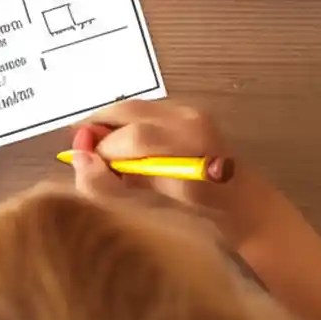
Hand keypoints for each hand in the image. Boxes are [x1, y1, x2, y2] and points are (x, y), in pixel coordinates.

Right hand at [70, 100, 276, 244]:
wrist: (241, 202)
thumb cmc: (200, 212)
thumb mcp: (155, 205)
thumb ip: (114, 184)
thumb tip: (79, 161)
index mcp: (190, 147)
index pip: (135, 138)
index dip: (103, 148)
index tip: (83, 162)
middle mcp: (190, 121)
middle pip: (130, 111)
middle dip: (98, 125)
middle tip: (80, 146)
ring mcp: (190, 111)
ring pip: (134, 107)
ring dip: (110, 121)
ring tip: (96, 144)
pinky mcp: (186, 110)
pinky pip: (144, 109)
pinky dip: (124, 121)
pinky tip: (118, 141)